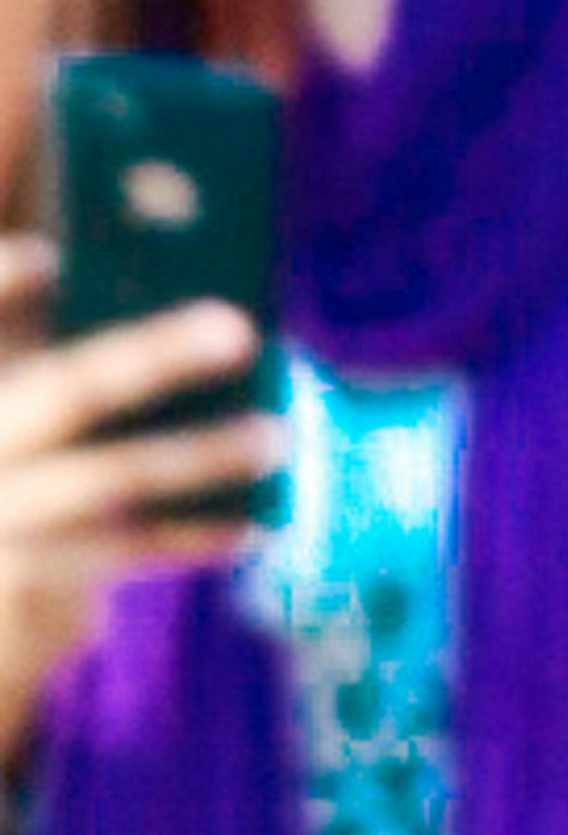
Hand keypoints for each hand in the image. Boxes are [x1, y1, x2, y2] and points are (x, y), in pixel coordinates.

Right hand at [0, 249, 278, 772]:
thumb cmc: (24, 491)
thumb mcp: (29, 413)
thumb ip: (55, 356)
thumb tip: (188, 309)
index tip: (47, 254)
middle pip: (64, 392)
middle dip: (149, 357)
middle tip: (237, 327)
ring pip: (106, 478)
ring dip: (200, 455)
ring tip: (276, 436)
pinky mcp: (19, 580)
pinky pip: (121, 549)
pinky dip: (190, 534)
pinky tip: (253, 522)